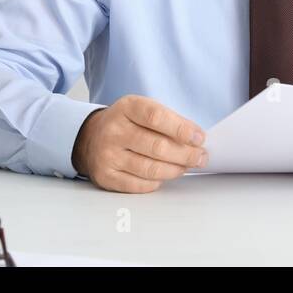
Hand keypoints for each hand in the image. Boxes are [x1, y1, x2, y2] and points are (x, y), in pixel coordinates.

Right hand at [71, 95, 208, 192]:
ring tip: (186, 166)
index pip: (156, 117)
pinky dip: (157, 181)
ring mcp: (107, 155)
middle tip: (200, 157)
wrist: (91, 138)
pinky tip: (165, 175)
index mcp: (126, 108)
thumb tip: (196, 139)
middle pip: (157, 146)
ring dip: (175, 169)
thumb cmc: (128, 123)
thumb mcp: (144, 110)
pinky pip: (139, 184)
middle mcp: (113, 131)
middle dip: (185, 154)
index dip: (181, 129)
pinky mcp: (106, 176)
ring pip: (150, 169)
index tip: (200, 137)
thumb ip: (170, 121)